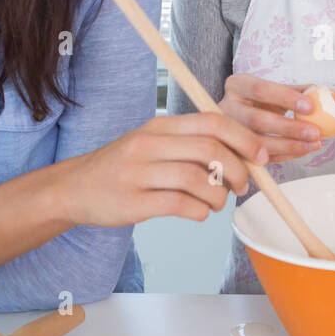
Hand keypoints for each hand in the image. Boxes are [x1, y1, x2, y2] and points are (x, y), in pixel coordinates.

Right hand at [65, 111, 268, 226]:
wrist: (74, 188)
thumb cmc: (123, 167)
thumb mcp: (153, 142)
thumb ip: (191, 144)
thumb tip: (243, 156)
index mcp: (160, 126)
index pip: (213, 122)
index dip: (244, 139)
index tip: (260, 157)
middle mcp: (149, 144)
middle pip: (211, 150)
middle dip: (238, 170)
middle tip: (242, 186)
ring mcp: (139, 173)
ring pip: (198, 179)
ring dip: (219, 196)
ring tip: (217, 203)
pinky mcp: (134, 202)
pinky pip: (180, 205)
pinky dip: (200, 211)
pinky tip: (199, 212)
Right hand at [220, 73, 328, 161]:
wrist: (236, 119)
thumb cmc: (260, 103)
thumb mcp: (276, 92)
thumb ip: (302, 92)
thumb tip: (333, 96)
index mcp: (237, 85)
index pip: (261, 89)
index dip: (286, 98)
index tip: (311, 106)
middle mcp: (225, 107)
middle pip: (257, 119)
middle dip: (290, 128)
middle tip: (316, 132)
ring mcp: (226, 133)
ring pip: (257, 143)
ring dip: (289, 145)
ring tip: (313, 144)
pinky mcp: (232, 152)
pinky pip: (259, 157)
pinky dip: (284, 155)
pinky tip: (302, 150)